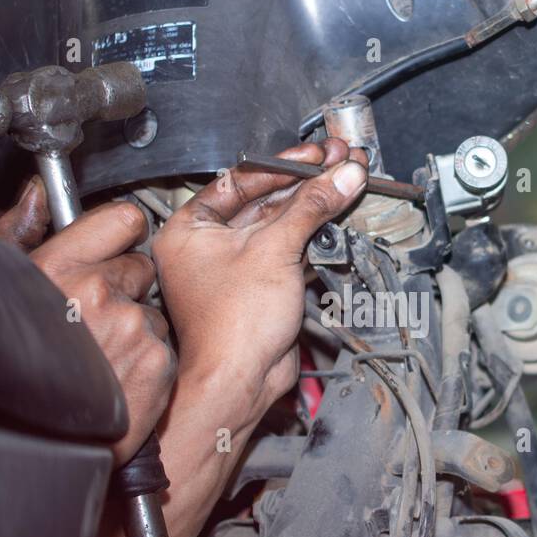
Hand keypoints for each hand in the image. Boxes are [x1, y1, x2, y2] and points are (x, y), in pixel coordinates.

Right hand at [0, 178, 175, 464]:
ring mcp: (133, 326)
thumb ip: (23, 233)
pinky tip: (118, 377)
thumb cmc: (11, 368)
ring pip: (152, 309)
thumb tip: (38, 194)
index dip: (121, 233)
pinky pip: (162, 345)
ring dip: (135, 326)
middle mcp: (98, 291)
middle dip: (125, 287)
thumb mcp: (5, 288)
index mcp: (58, 267)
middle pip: (140, 267)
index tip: (117, 245)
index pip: (121, 219)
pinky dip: (147, 359)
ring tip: (103, 355)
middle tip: (96, 320)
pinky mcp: (157, 360)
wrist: (37, 441)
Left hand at [151, 138, 366, 420]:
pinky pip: (288, 252)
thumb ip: (311, 207)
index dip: (281, 165)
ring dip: (314, 206)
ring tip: (348, 181)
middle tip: (340, 162)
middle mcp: (207, 246)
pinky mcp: (259, 289)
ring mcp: (235, 268)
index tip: (316, 155)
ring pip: (279, 226)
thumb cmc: (232, 324)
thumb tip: (342, 175)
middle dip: (305, 183)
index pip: (239, 181)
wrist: (240, 381)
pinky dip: (313, 235)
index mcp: (189, 229)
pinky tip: (339, 216)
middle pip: (263, 201)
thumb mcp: (274, 249)